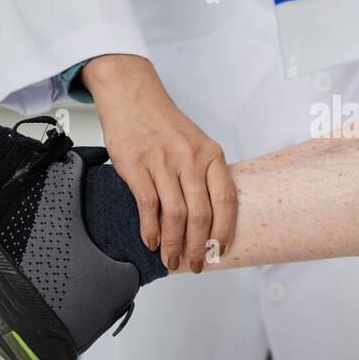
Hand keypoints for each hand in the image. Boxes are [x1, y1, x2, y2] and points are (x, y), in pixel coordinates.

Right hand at [82, 54, 236, 273]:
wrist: (132, 96)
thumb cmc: (164, 123)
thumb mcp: (196, 143)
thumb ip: (205, 174)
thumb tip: (209, 217)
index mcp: (211, 155)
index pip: (226, 200)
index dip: (225, 230)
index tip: (220, 250)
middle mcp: (190, 159)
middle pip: (200, 214)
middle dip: (198, 246)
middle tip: (196, 264)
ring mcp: (163, 163)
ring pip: (175, 215)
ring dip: (173, 244)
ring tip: (171, 259)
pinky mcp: (137, 166)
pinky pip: (148, 206)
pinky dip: (151, 229)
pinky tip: (152, 241)